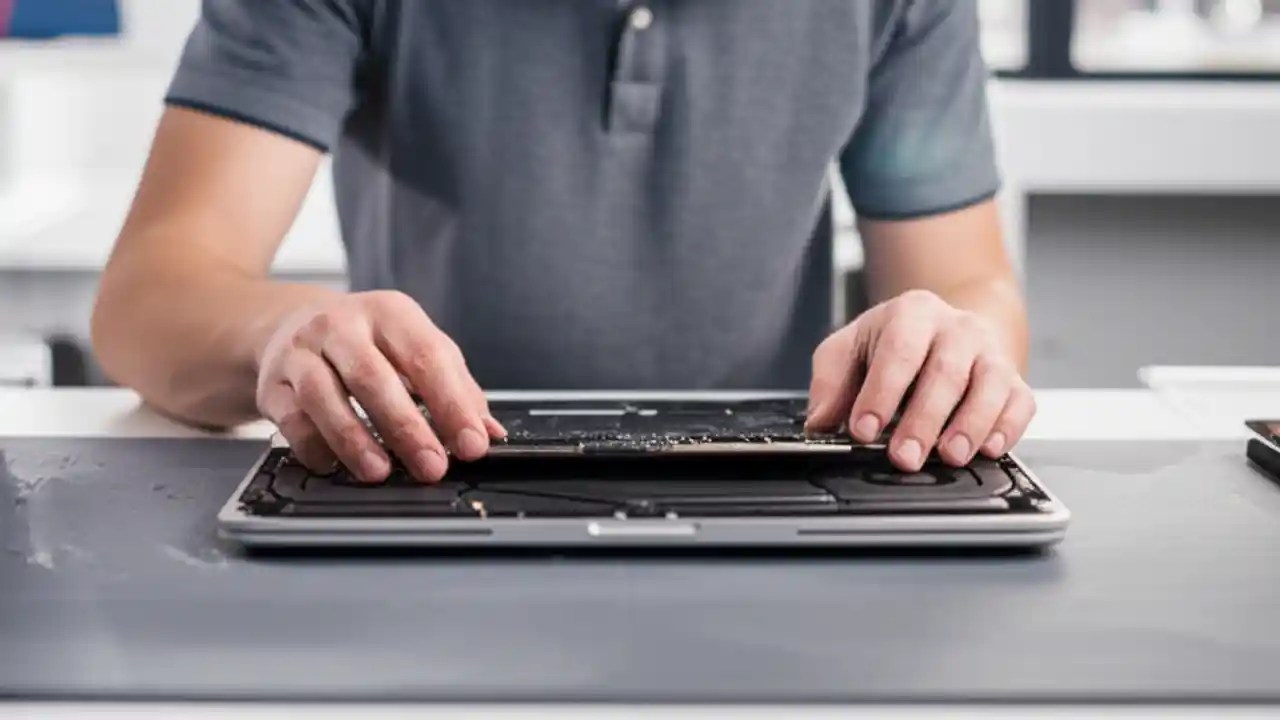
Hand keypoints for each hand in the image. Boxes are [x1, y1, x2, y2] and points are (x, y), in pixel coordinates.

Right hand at [255, 290, 504, 482]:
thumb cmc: (367, 341)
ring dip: (354, 439)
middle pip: (373, 376)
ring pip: (324, 396)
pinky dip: (314, 447)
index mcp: (389, 312)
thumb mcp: (415, 347)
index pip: (427, 356)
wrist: (290, 324)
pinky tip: (335, 465)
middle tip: (431, 466)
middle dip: (406, 427)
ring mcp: (301, 352)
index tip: (472, 443)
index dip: (452, 404)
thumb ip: (456, 387)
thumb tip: (488, 431)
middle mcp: (341, 325)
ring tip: (380, 471)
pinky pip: (291, 419)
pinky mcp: (271, 382)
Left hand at [805, 290, 1033, 471]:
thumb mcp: (848, 351)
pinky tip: (989, 448)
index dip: (881, 392)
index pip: (898, 350)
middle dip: (923, 420)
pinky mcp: (1015, 380)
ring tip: (950, 456)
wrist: (948, 332)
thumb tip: (820, 424)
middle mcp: (957, 328)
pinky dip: (1007, 427)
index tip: (863, 430)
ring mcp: (990, 353)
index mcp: (912, 313)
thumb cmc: (893, 345)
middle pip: (945, 372)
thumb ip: (830, 384)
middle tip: (904, 457)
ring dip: (970, 424)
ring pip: (990, 384)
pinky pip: (1020, 402)